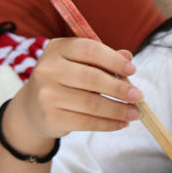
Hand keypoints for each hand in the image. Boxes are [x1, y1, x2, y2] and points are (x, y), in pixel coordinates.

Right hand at [6, 38, 140, 145]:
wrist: (32, 107)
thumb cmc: (64, 79)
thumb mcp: (79, 63)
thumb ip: (102, 58)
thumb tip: (128, 56)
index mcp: (57, 48)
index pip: (89, 50)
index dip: (114, 60)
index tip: (132, 70)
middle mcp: (48, 69)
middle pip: (92, 78)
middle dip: (119, 89)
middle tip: (138, 96)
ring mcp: (47, 95)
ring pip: (91, 103)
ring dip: (118, 110)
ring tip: (135, 113)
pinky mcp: (50, 117)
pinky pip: (86, 122)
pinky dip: (107, 124)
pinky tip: (121, 123)